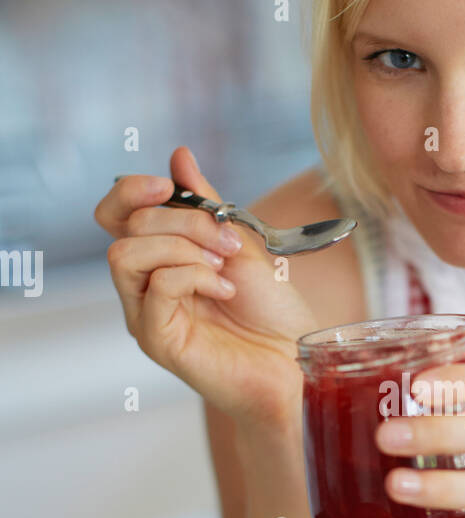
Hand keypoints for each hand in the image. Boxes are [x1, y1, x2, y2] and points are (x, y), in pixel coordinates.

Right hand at [94, 147, 319, 430]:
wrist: (295, 360)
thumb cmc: (271, 311)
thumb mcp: (241, 243)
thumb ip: (206, 204)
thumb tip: (179, 156)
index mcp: (159, 259)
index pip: (115, 215)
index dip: (130, 190)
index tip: (167, 184)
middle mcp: (144, 286)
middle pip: (127, 227)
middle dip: (182, 220)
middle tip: (227, 241)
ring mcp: (146, 314)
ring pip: (125, 254)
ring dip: (182, 247)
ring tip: (222, 265)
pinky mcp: (157, 340)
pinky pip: (158, 286)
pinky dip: (195, 276)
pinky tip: (225, 289)